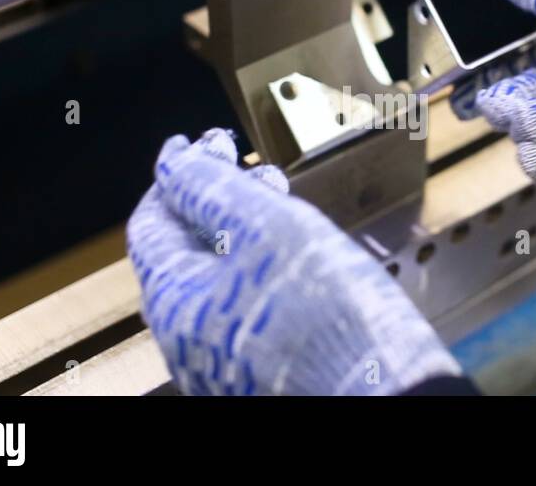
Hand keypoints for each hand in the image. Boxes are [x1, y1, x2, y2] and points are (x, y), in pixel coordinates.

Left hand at [126, 129, 458, 394]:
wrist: (385, 391)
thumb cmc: (330, 319)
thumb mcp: (267, 229)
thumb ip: (212, 189)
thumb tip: (174, 163)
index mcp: (175, 303)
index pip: (150, 225)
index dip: (174, 175)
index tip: (197, 144)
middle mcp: (188, 337)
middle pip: (185, 250)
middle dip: (215, 197)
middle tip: (248, 164)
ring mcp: (223, 357)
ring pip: (219, 277)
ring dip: (242, 227)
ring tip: (279, 198)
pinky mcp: (259, 367)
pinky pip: (245, 306)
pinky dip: (260, 265)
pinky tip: (295, 248)